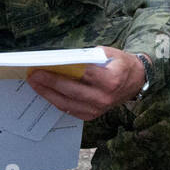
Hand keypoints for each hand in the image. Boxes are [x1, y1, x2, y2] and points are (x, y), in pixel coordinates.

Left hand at [26, 48, 146, 119]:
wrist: (136, 82)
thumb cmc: (121, 64)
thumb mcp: (109, 53)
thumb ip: (88, 57)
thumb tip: (63, 59)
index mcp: (111, 80)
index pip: (81, 76)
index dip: (60, 72)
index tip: (42, 67)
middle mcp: (104, 97)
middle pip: (71, 91)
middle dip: (49, 83)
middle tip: (33, 76)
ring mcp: (98, 109)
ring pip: (67, 103)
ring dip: (48, 94)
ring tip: (35, 84)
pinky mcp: (92, 115)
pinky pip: (70, 110)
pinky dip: (56, 101)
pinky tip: (46, 92)